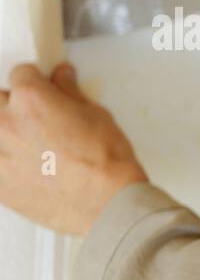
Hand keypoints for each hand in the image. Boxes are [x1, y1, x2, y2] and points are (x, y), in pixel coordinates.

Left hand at [0, 63, 147, 235]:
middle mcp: (7, 123)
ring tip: (32, 147)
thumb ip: (70, 94)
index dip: (36, 80)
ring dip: (8, 135)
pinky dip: (7, 163)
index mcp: (31, 99)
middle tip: (37, 119)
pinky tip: (27, 168)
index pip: (20, 73)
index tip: (42, 88)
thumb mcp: (97, 116)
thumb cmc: (106, 165)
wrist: (108, 205)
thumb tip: (62, 80)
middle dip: (15, 105)